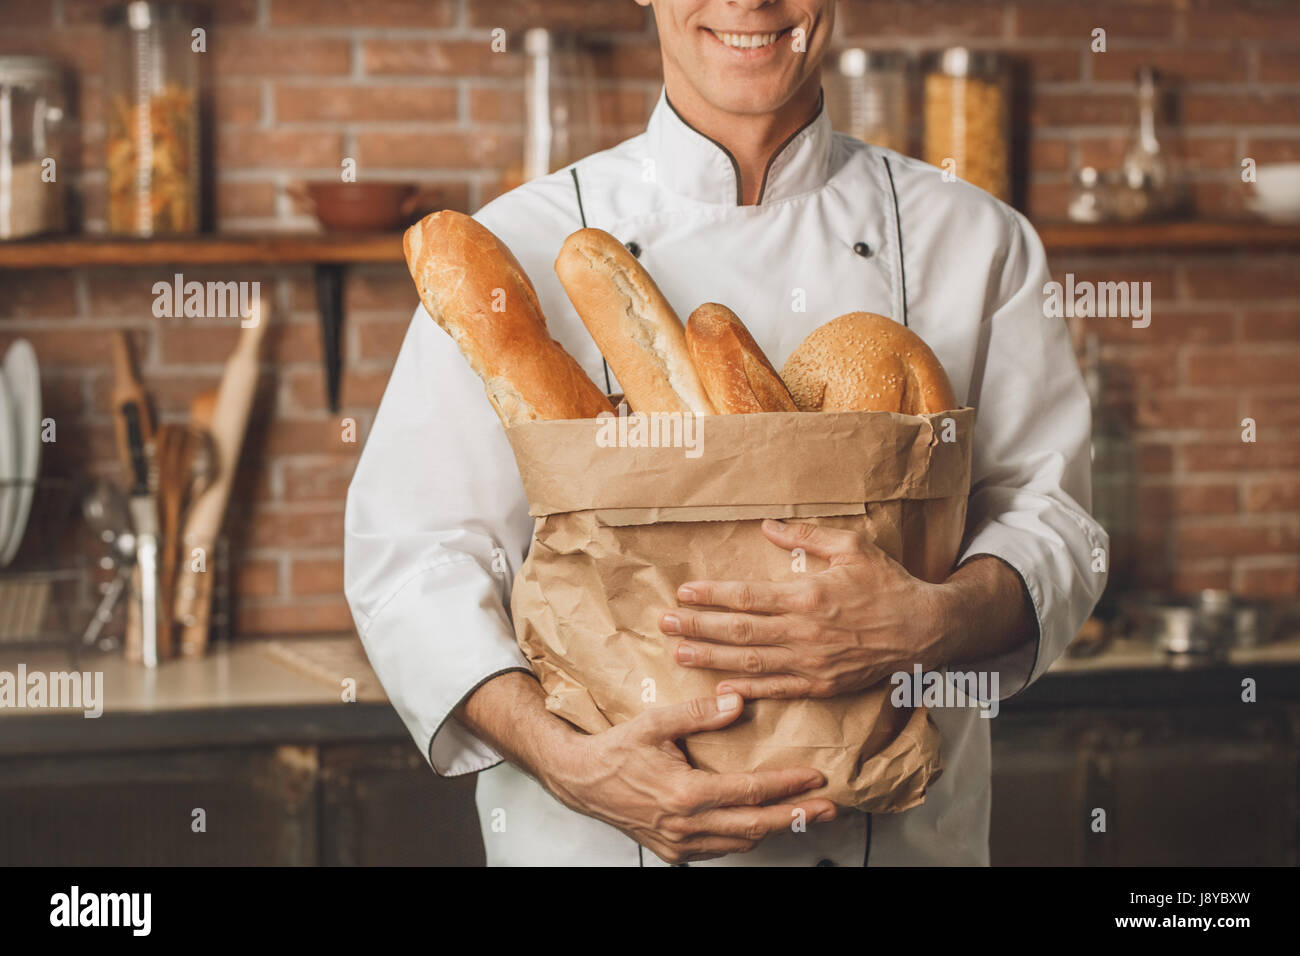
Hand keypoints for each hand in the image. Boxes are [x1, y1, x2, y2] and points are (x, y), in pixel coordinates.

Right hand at [541, 692, 836, 863]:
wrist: (580, 780)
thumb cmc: (616, 750)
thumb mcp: (655, 721)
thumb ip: (698, 712)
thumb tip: (737, 701)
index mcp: (686, 793)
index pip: (751, 791)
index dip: (788, 786)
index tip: (815, 778)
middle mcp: (686, 825)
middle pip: (756, 826)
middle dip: (797, 817)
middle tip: (829, 808)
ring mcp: (680, 844)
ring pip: (740, 842)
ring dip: (774, 828)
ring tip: (803, 815)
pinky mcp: (674, 852)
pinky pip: (720, 849)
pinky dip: (744, 836)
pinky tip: (758, 822)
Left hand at [659, 518, 943, 699]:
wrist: (925, 629)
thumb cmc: (888, 583)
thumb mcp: (853, 546)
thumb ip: (808, 536)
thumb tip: (769, 526)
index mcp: (808, 596)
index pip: (746, 596)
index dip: (711, 595)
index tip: (683, 591)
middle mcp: (804, 632)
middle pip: (738, 631)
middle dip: (697, 626)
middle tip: (664, 622)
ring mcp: (811, 663)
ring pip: (750, 663)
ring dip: (710, 657)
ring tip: (678, 652)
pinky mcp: (821, 685)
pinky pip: (776, 690)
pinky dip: (746, 690)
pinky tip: (719, 687)